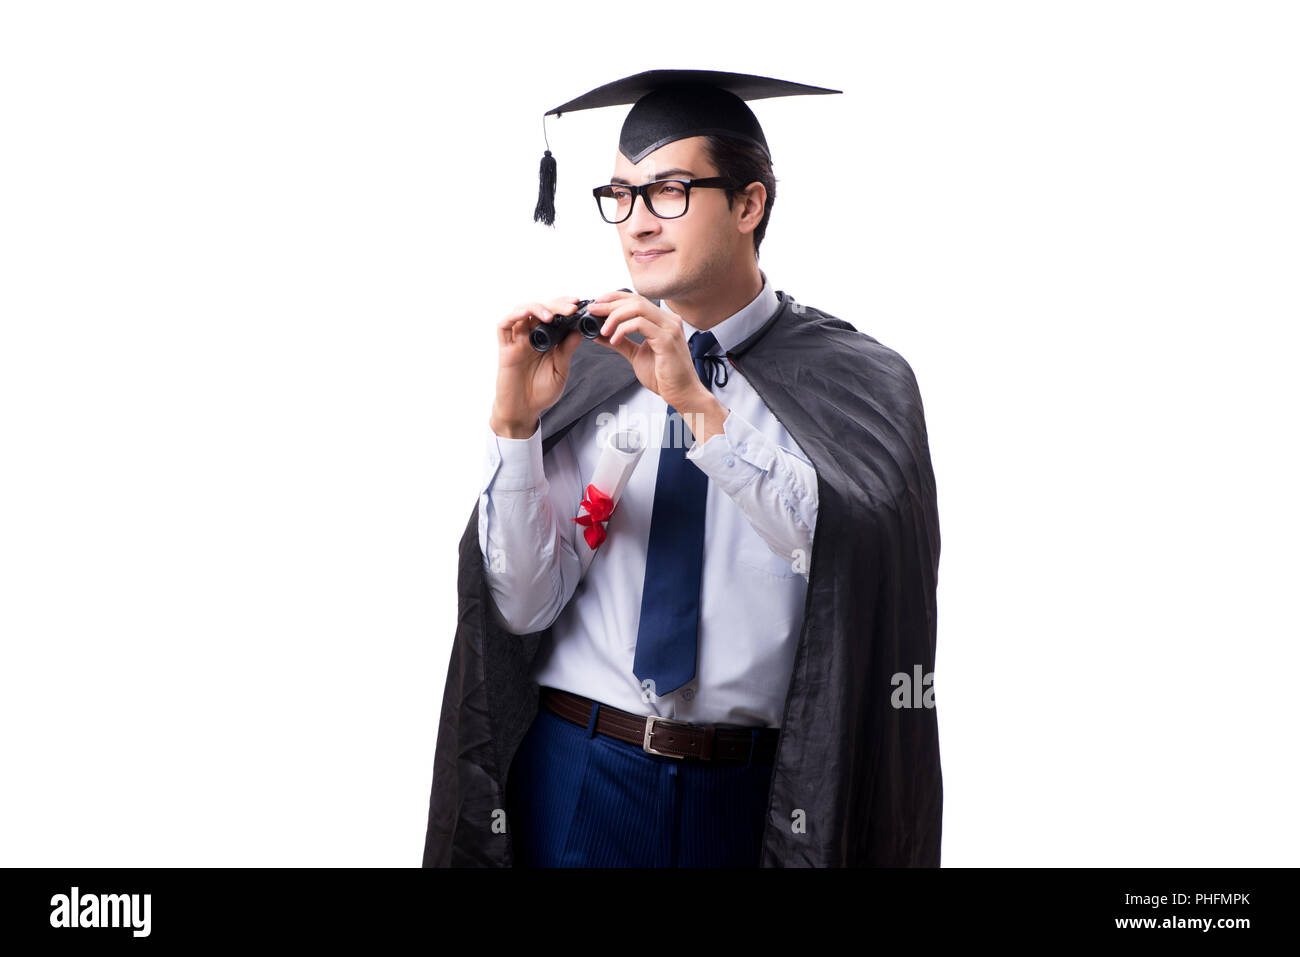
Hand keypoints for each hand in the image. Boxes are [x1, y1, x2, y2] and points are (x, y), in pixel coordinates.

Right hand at [489, 296, 584, 437]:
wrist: (523, 411)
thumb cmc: (541, 393)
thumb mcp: (560, 370)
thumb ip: (566, 350)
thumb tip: (578, 330)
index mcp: (547, 340)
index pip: (555, 315)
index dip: (564, 306)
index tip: (578, 304)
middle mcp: (532, 336)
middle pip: (541, 309)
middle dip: (556, 305)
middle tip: (570, 308)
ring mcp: (517, 340)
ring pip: (522, 311)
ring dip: (537, 308)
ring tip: (551, 315)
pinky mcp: (505, 348)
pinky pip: (504, 326)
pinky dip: (514, 316)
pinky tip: (525, 314)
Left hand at [584, 290, 712, 414]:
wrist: (681, 393)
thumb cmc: (664, 376)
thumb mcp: (636, 354)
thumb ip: (621, 342)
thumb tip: (601, 334)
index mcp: (662, 321)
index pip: (636, 299)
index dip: (614, 298)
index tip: (597, 303)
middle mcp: (668, 320)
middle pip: (635, 300)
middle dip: (610, 304)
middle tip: (593, 310)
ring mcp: (669, 328)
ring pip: (637, 308)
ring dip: (615, 316)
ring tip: (603, 329)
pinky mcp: (666, 340)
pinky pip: (640, 324)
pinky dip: (623, 329)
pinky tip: (614, 340)